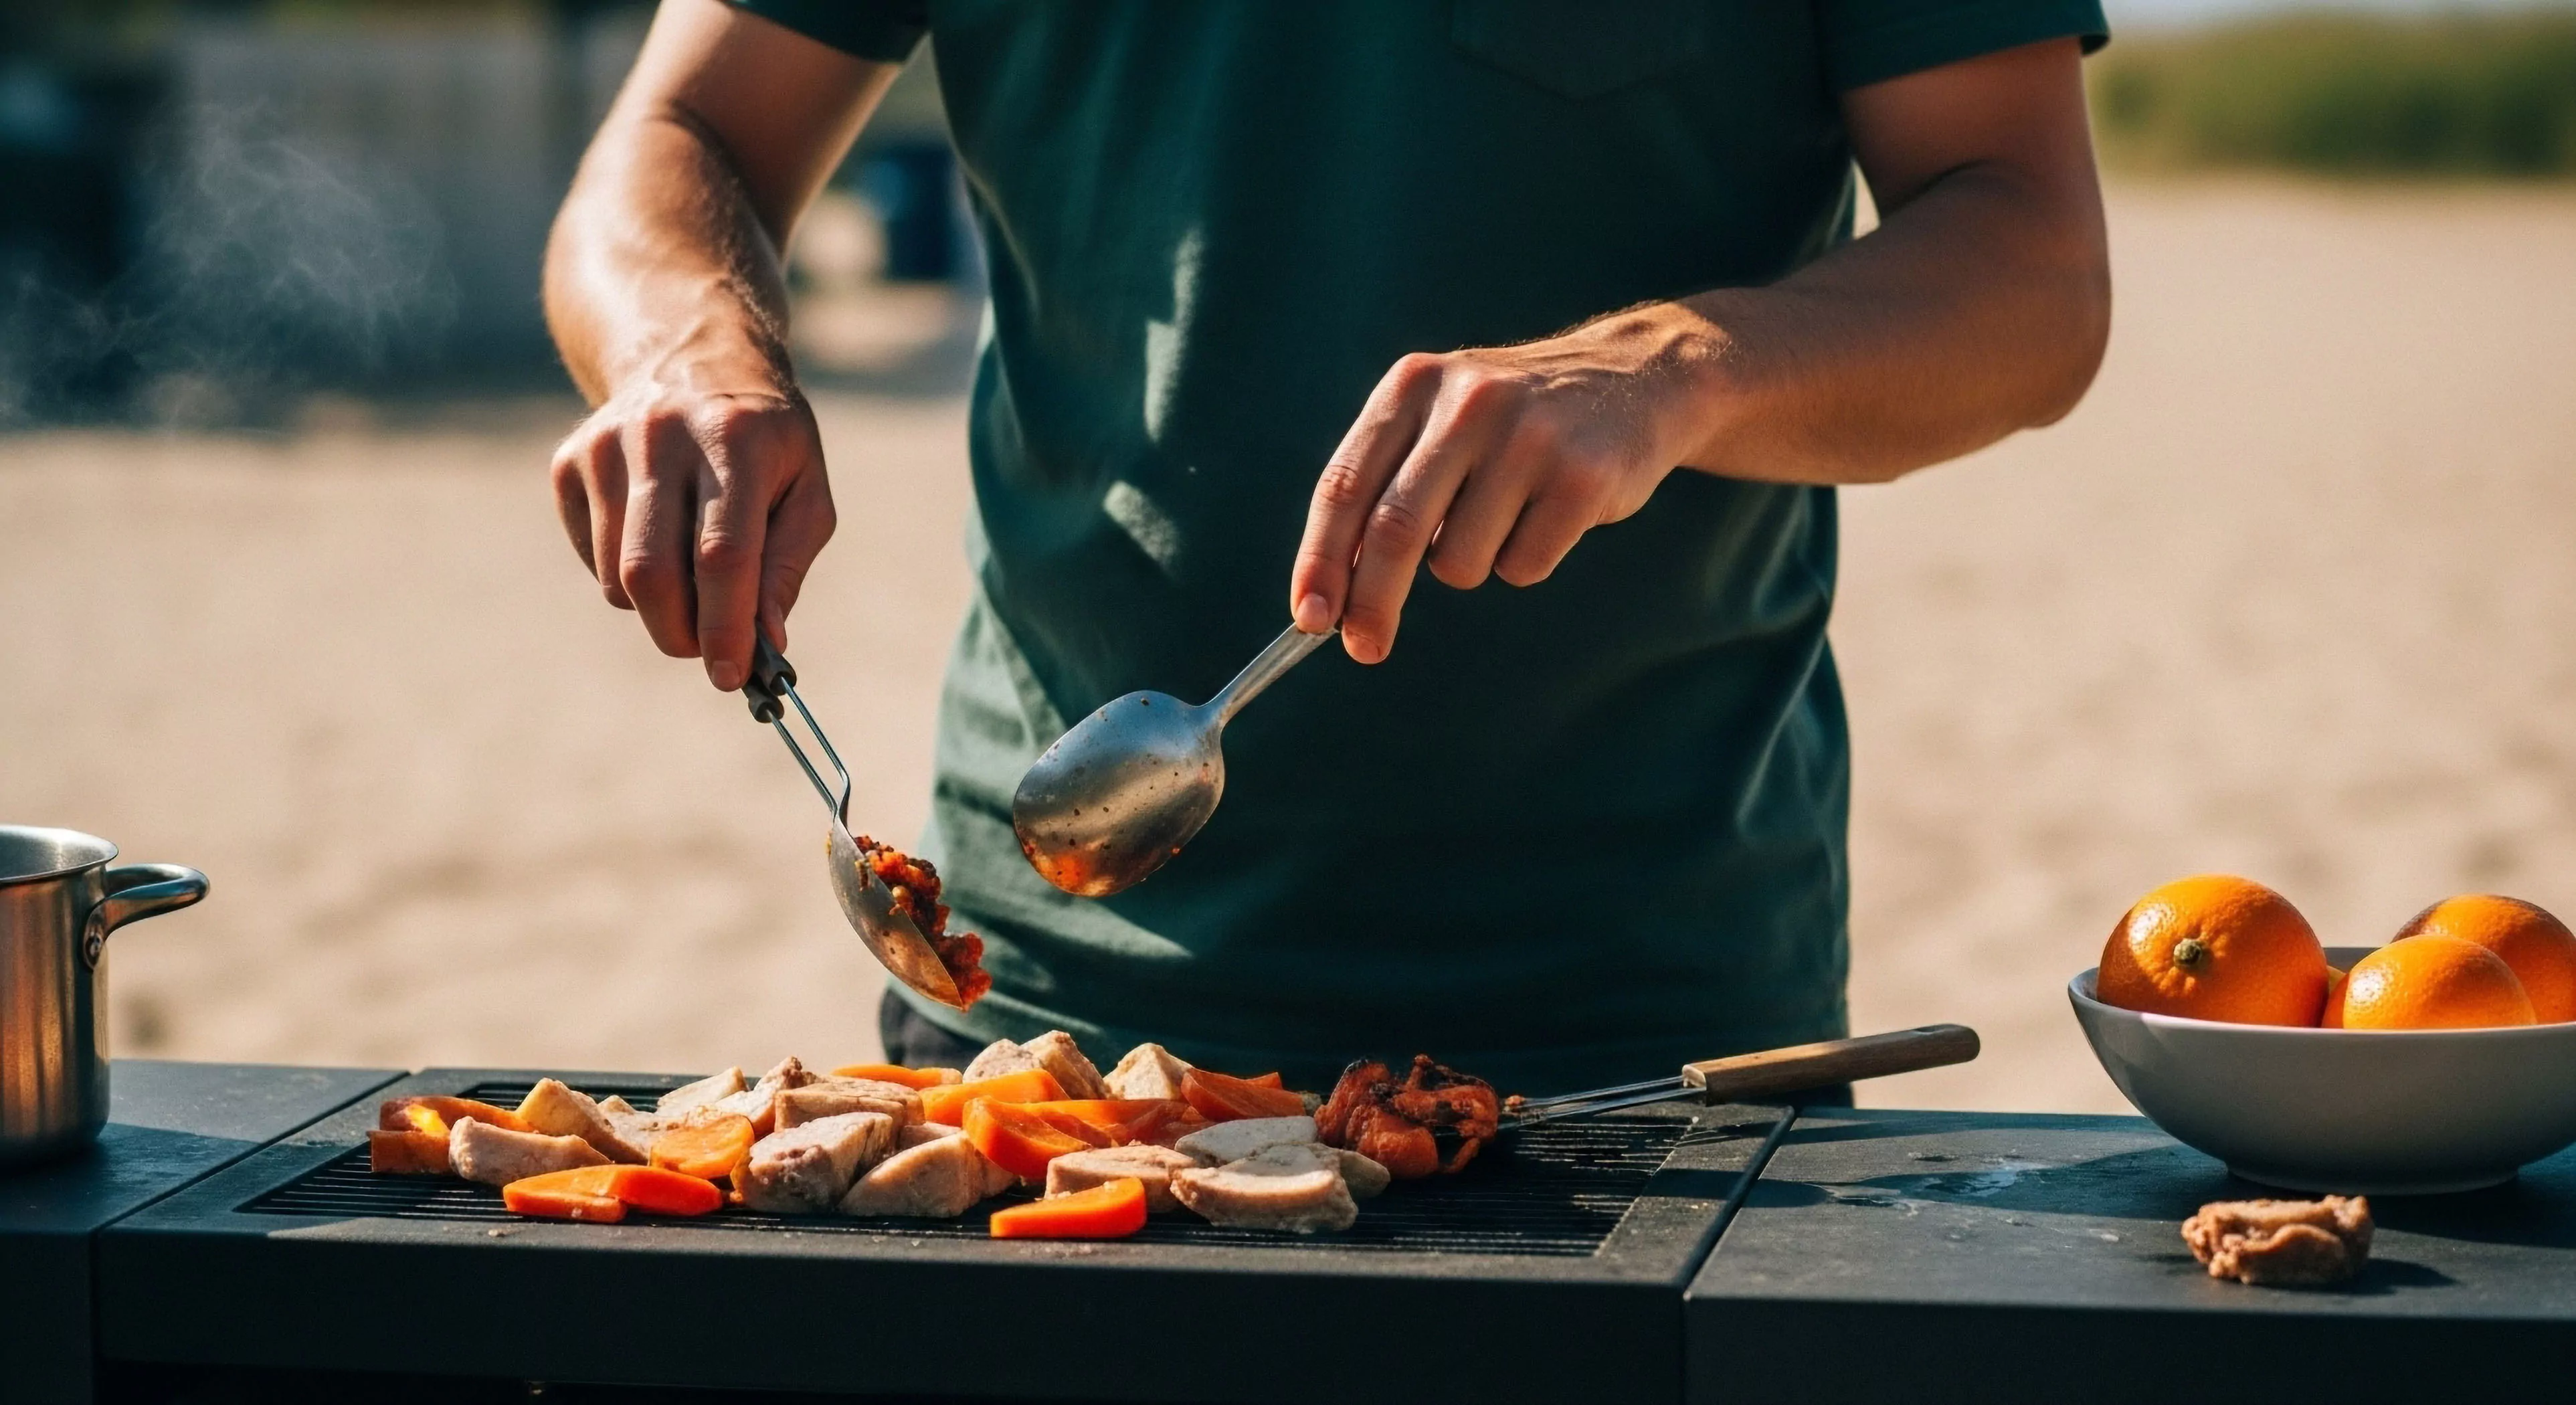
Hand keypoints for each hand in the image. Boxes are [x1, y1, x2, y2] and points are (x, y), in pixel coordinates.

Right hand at [548, 375, 835, 690]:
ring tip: (694, 581)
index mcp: (735, 441)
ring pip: (619, 576)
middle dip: (682, 634)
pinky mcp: (569, 463)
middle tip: (710, 651)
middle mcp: (662, 436)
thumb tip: (766, 642)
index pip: (723, 554)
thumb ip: (787, 566)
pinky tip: (658, 537)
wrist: (690, 356)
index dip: (726, 625)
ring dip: (658, 609)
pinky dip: (626, 578)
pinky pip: (595, 560)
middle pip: (654, 572)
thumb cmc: (765, 441)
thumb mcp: (806, 489)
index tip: (733, 675)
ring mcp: (606, 447)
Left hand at [1287, 303, 1725, 662]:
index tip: (1309, 617)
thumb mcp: (1441, 418)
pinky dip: (1524, 561)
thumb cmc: (1513, 420)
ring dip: (1470, 564)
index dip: (1319, 559)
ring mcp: (1528, 439)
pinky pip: (1522, 568)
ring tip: (1504, 515)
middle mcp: (1466, 403)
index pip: (1344, 485)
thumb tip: (1332, 591)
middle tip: (1364, 648)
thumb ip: (1385, 485)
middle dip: (1372, 603)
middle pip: (1393, 531)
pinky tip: (1549, 514)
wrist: (1636, 379)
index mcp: (1414, 385)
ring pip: (1459, 562)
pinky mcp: (1582, 479)